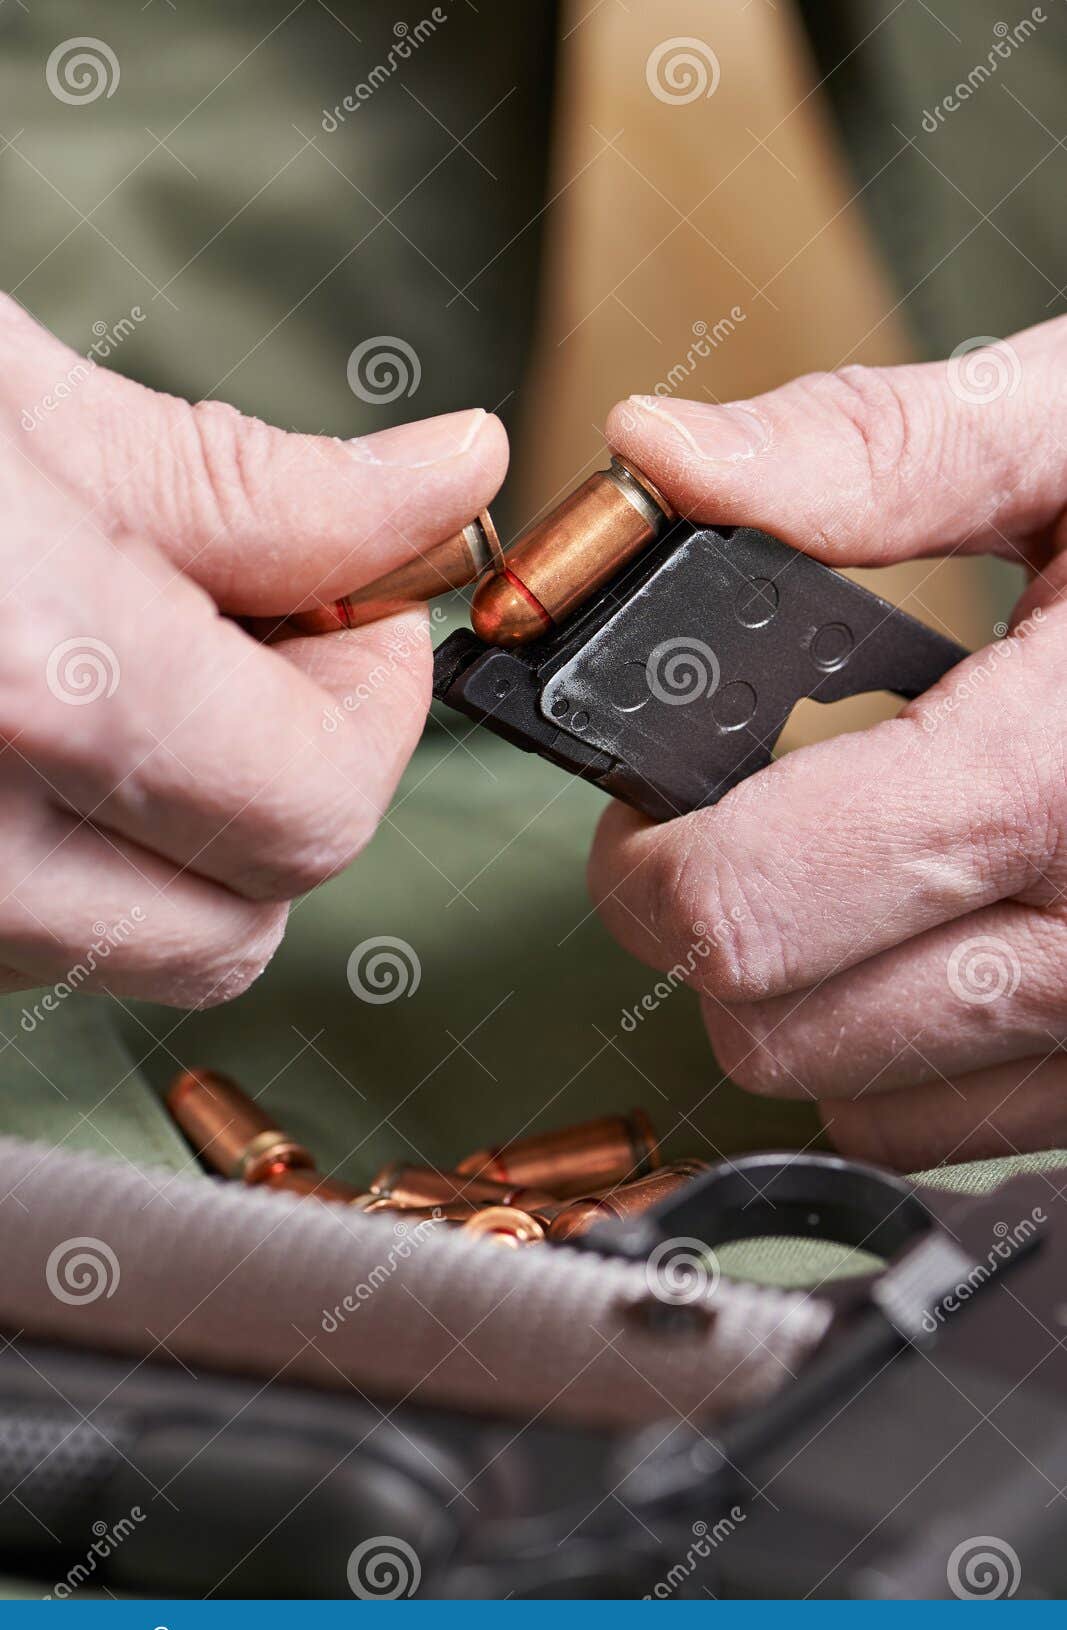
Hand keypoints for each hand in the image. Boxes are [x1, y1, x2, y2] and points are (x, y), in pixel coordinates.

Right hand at [0, 295, 505, 1007]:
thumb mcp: (32, 405)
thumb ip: (264, 485)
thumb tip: (448, 487)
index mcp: (38, 685)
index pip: (320, 807)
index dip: (375, 707)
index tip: (354, 607)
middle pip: (248, 923)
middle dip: (292, 783)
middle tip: (243, 644)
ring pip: (154, 946)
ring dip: (196, 830)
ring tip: (134, 676)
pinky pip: (59, 935)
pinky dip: (99, 849)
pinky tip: (60, 730)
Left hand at [590, 321, 1066, 1168]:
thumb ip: (874, 452)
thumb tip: (664, 456)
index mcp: (1058, 777)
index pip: (749, 908)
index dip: (648, 864)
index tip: (645, 811)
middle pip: (774, 1029)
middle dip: (710, 933)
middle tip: (729, 834)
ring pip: (854, 1102)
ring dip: (806, 999)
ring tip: (847, 875)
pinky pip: (957, 1129)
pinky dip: (909, 1054)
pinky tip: (944, 934)